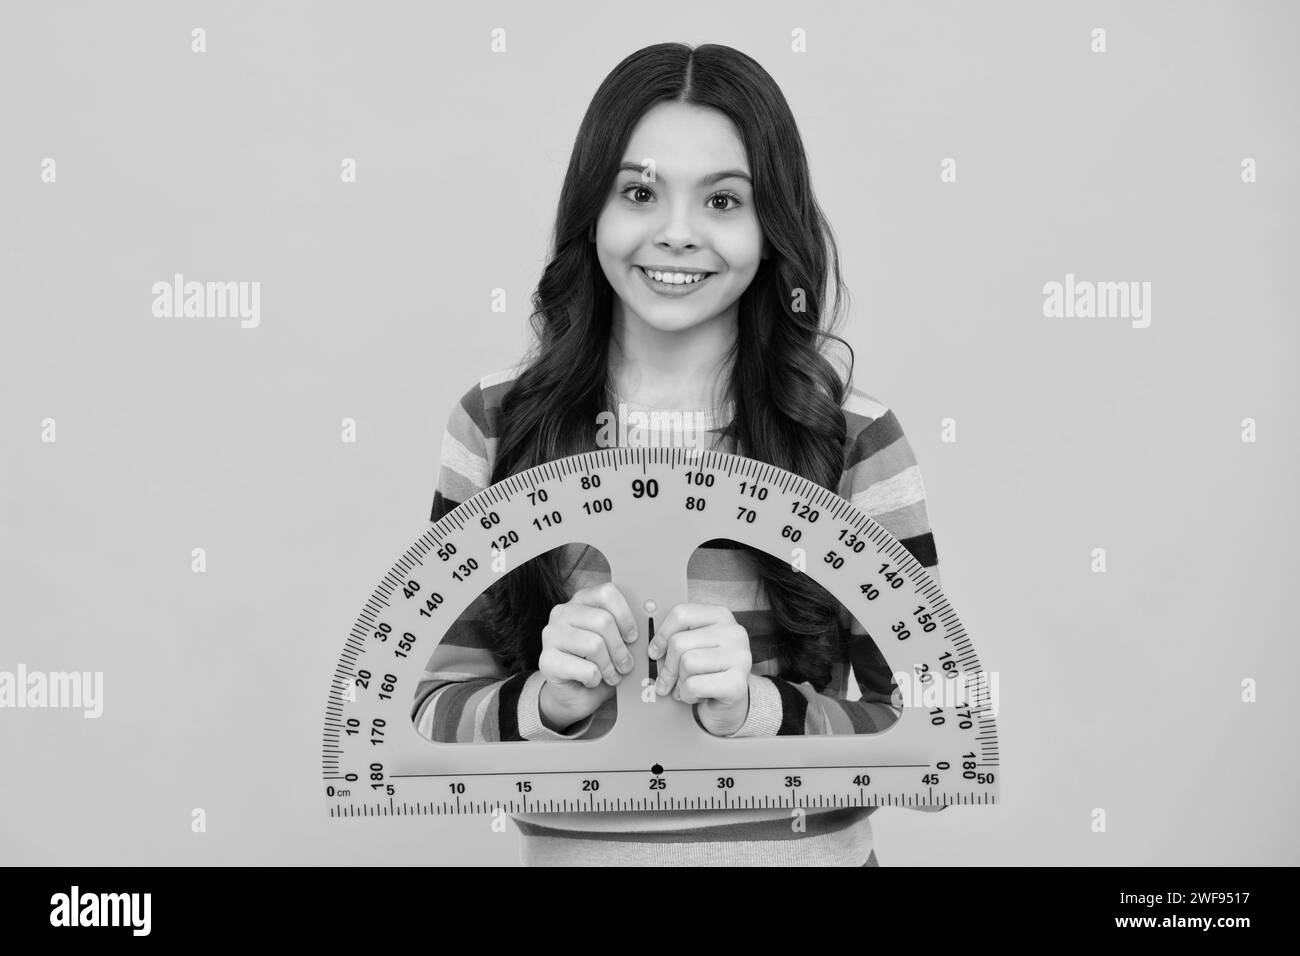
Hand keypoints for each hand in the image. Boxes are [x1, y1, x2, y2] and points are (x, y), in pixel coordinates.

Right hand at [538, 582, 637, 731]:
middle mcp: (562, 612)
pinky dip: (596, 679)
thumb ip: (624, 632)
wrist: (571, 694)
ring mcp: (551, 635)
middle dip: (621, 648)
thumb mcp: (612, 643)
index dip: (625, 616)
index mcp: (580, 601)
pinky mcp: (546, 660)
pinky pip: (586, 669)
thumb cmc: (596, 664)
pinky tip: (592, 681)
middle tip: (626, 665)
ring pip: (594, 645)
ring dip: (609, 666)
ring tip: (612, 676)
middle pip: (603, 621)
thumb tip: (649, 631)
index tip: (632, 637)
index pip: (607, 593)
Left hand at [649, 603, 750, 736]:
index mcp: (721, 616)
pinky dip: (687, 695)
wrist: (733, 704)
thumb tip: (653, 648)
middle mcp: (734, 633)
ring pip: (686, 663)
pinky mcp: (737, 683)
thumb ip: (677, 638)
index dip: (661, 635)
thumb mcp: (695, 647)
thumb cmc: (709, 672)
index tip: (655, 651)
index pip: (681, 614)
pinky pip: (693, 685)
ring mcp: (739, 657)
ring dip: (680, 682)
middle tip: (667, 679)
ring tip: (688, 686)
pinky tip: (698, 695)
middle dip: (668, 667)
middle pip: (679, 642)